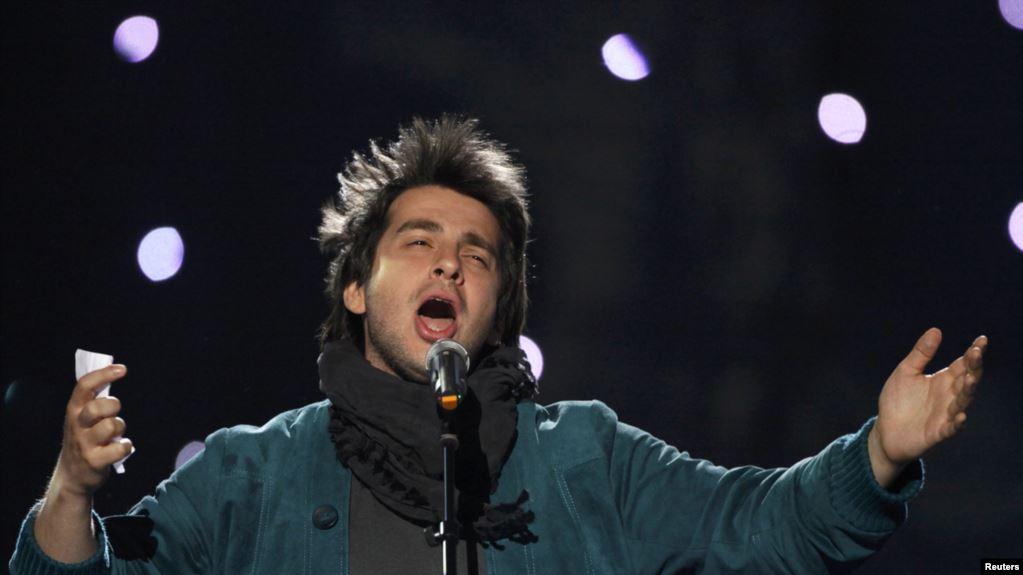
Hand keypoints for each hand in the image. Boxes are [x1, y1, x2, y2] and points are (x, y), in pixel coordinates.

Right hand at [54, 364, 132, 497]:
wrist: (72, 476)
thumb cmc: (84, 440)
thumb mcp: (82, 418)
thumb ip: (94, 400)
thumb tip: (115, 373)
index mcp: (74, 411)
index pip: (84, 386)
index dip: (103, 375)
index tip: (122, 369)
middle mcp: (77, 425)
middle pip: (98, 407)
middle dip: (112, 406)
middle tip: (113, 414)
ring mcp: (84, 444)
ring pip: (111, 426)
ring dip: (120, 428)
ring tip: (115, 435)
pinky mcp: (95, 461)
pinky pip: (120, 448)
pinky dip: (125, 447)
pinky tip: (120, 448)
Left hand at [869, 328, 986, 485]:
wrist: (886, 430)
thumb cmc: (898, 400)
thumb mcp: (906, 372)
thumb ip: (921, 354)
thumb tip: (936, 330)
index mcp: (943, 380)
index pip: (963, 364)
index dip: (973, 353)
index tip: (982, 339)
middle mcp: (949, 396)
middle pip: (967, 380)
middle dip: (973, 368)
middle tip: (976, 353)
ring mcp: (946, 414)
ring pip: (962, 402)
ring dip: (967, 391)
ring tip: (969, 378)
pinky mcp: (938, 432)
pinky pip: (951, 428)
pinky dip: (957, 422)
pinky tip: (960, 415)